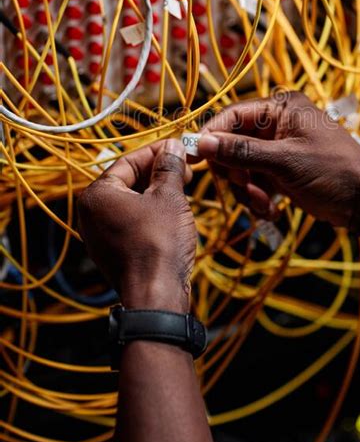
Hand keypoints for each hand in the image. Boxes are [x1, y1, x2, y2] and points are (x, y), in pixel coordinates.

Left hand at [77, 139, 195, 311]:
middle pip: (129, 180)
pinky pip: (132, 222)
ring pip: (132, 201)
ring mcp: (101, 236)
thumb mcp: (169, 196)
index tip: (179, 146)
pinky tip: (174, 211)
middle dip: (158, 172)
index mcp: (97, 195)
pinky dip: (152, 212)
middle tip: (186, 167)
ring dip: (158, 191)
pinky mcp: (114, 252)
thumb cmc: (159, 243)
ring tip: (184, 186)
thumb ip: (169, 167)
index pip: (129, 161)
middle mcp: (92, 214)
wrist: (156, 295)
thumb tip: (173, 147)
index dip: (157, 151)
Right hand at [195, 92, 359, 228]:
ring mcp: (279, 148)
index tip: (196, 159)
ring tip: (263, 205)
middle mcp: (277, 123)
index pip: (232, 116)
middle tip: (243, 189)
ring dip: (247, 189)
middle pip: (233, 143)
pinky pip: (254, 180)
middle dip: (235, 172)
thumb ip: (243, 152)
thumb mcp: (286, 161)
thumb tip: (204, 143)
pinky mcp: (281, 170)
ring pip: (241, 166)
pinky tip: (271, 210)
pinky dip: (257, 197)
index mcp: (281, 108)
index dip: (212, 136)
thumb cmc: (335, 172)